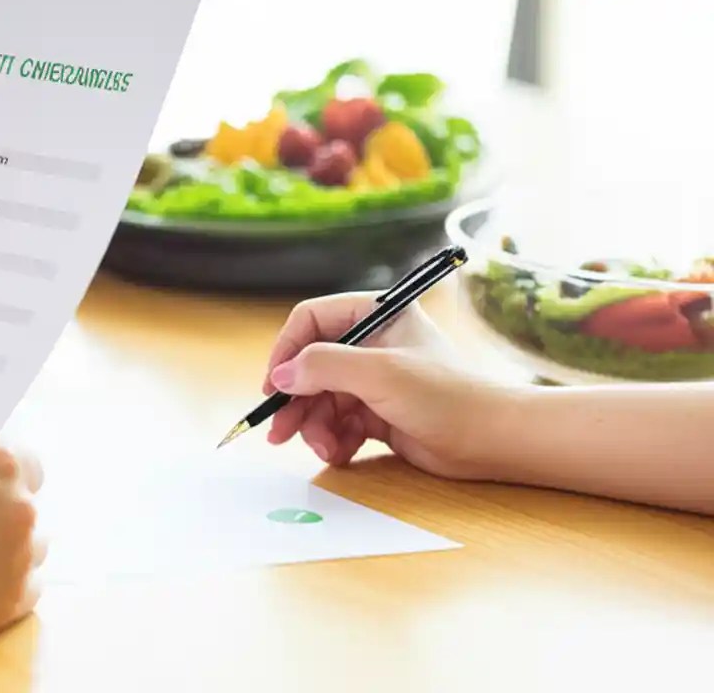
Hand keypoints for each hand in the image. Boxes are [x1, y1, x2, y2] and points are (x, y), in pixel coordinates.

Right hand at [263, 292, 511, 479]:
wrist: (492, 441)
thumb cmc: (448, 396)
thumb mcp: (380, 374)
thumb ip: (325, 367)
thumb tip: (282, 375)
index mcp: (377, 315)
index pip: (312, 321)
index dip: (287, 351)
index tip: (274, 385)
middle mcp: (372, 343)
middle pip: (311, 366)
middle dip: (296, 401)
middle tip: (279, 431)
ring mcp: (374, 379)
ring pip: (321, 399)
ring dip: (314, 426)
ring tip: (323, 448)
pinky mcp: (378, 412)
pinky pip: (339, 423)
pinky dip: (334, 439)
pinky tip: (343, 453)